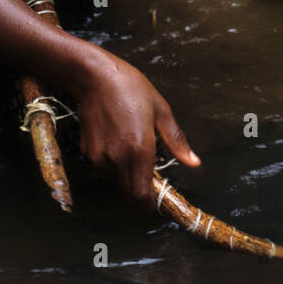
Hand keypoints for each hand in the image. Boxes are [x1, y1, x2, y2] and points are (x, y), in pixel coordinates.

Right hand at [68, 45, 200, 211]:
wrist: (94, 77)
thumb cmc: (131, 88)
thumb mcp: (161, 110)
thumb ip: (176, 141)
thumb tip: (194, 163)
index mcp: (139, 149)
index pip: (142, 196)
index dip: (151, 206)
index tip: (160, 204)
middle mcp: (117, 158)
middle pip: (129, 197)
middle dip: (141, 199)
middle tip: (153, 188)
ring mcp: (100, 157)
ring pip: (116, 185)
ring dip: (128, 184)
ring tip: (139, 164)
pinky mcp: (89, 153)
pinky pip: (105, 171)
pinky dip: (116, 170)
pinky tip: (122, 150)